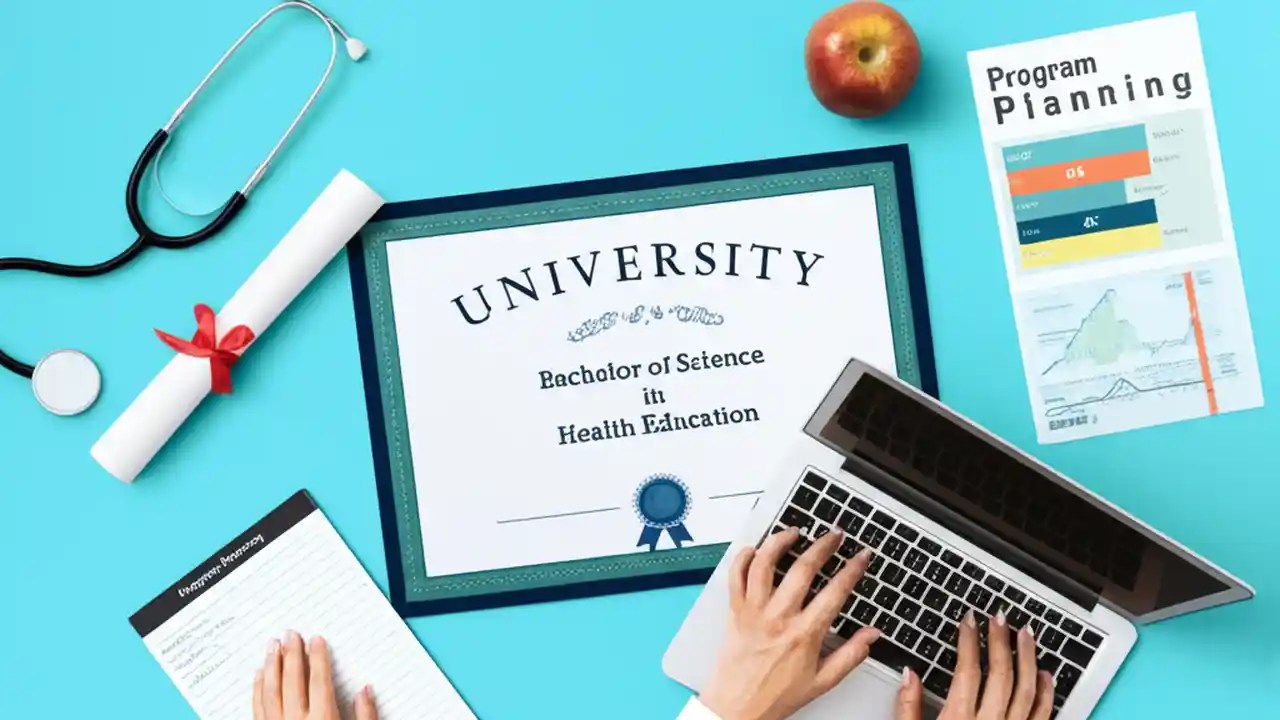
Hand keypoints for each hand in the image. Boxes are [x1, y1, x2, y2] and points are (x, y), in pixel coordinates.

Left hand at [252, 631, 378, 719]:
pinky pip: (257, 707)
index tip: (317, 640)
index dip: (318, 658)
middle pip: (293, 681)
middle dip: (292, 654)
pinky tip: (260, 674)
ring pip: (271, 691)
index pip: (319, 681)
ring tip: (273, 646)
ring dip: (271, 666)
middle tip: (290, 635)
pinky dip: (258, 688)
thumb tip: (365, 691)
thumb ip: (365, 716)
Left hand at [699, 528, 880, 719]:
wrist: (737, 708)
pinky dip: (744, 558)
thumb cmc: (776, 696)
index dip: (852, 570)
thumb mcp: (822, 681)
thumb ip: (850, 655)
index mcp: (804, 635)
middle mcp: (778, 618)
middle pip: (802, 569)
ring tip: (795, 532)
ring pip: (764, 564)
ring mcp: (754, 611)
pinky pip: (735, 576)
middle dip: (823, 546)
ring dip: (780, 542)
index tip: (861, 556)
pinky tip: (756, 549)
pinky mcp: (734, 611)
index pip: (835, 592)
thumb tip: (872, 635)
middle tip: (834, 535)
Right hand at [896, 610, 1054, 719]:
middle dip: (1000, 641)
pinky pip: (1043, 715)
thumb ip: (908, 709)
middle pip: (1001, 674)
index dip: (969, 641)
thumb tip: (909, 675)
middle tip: (999, 617)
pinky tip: (1045, 673)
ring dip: (1028, 658)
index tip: (969, 620)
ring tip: (1025, 633)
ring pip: (1028, 690)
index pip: (968, 670)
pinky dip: (1046, 691)